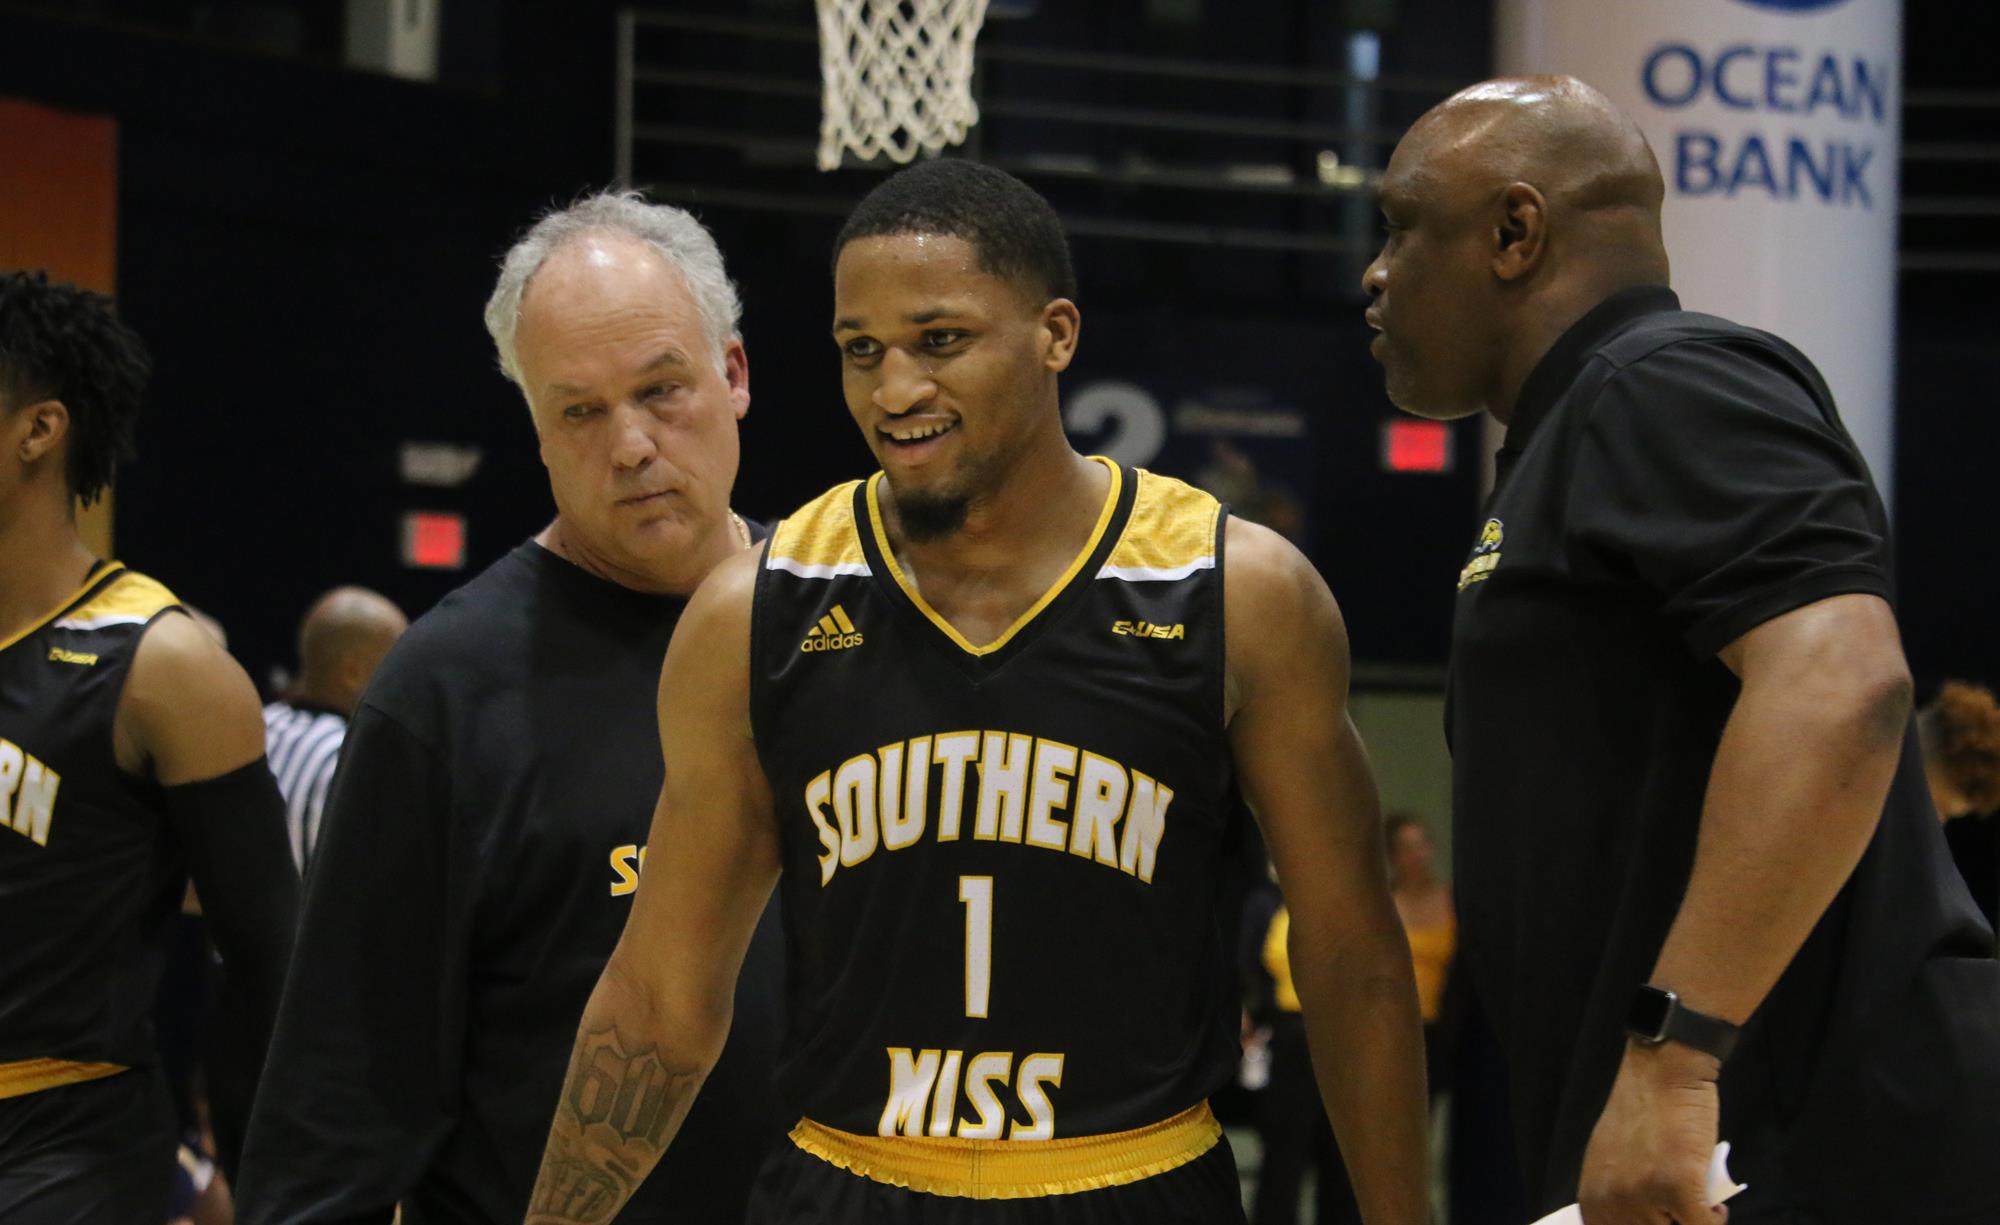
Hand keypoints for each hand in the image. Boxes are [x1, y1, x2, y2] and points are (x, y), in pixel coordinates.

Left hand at [1578, 1041, 1725, 1224]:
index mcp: (1592, 1198)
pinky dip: (1715, 1220)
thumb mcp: (1612, 1159)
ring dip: (1695, 1222)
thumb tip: (1634, 1220)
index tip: (1666, 1218)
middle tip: (1686, 1214)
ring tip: (1702, 1211)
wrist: (1661, 1073)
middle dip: (1672, 1222)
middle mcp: (1611, 1202)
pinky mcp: (1677, 1188)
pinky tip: (1716, 1209)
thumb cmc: (1643, 1112)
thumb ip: (1617, 1194)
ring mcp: (1643, 1197)